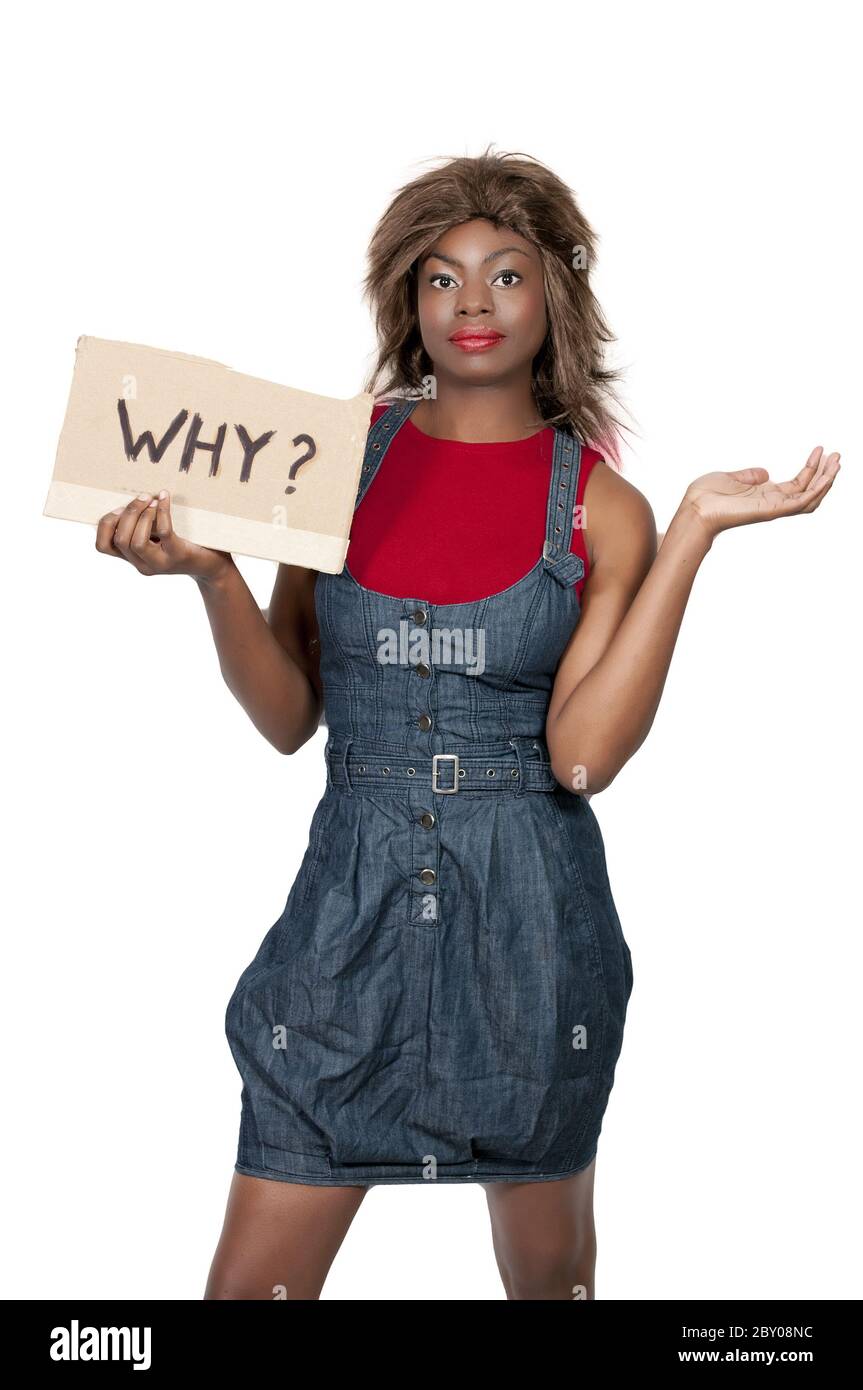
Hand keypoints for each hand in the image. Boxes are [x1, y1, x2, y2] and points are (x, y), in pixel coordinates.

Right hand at [95, 490, 233, 581]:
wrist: (213, 567)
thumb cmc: (184, 546)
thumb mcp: (157, 538)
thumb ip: (141, 527)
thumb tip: (128, 501)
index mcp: (133, 559)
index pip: (102, 546)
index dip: (105, 524)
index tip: (120, 508)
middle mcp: (142, 564)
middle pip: (119, 539)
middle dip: (128, 513)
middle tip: (143, 497)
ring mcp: (159, 563)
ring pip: (135, 541)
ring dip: (141, 515)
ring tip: (152, 500)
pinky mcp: (177, 555)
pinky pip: (163, 531)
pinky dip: (162, 511)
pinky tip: (164, 498)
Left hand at [680, 446, 840, 540]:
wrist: (695, 508)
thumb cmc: (707, 496)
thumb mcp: (733, 478)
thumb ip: (751, 476)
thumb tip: (765, 473)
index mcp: (766, 495)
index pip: (797, 483)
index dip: (811, 468)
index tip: (820, 450)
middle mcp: (773, 503)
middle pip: (809, 490)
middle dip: (825, 473)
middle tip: (838, 455)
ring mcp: (774, 508)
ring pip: (810, 497)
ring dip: (826, 480)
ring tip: (837, 461)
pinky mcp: (772, 510)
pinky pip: (801, 502)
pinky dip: (816, 489)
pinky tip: (825, 475)